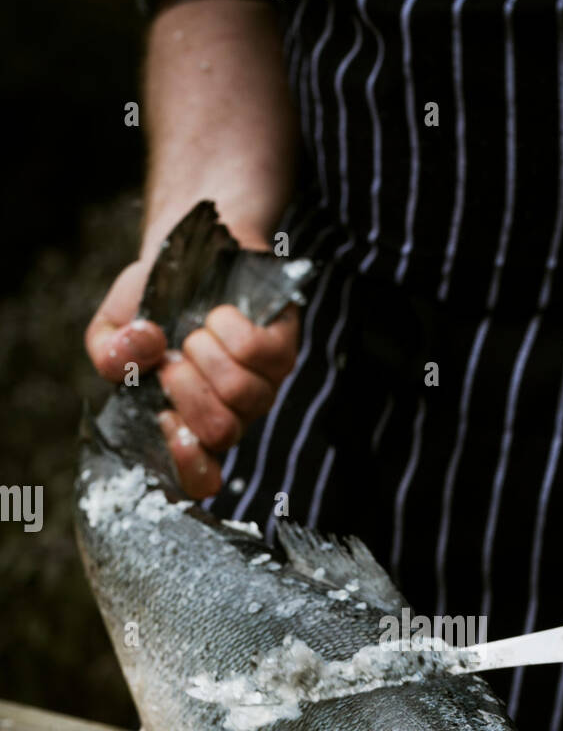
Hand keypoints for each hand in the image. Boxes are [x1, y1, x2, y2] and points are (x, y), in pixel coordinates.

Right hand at [85, 239, 299, 497]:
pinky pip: (257, 352)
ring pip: (239, 392)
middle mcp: (231, 414)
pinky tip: (217, 314)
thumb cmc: (151, 300)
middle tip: (172, 356)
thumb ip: (111, 355)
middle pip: (219, 431)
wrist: (186, 250)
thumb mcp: (112, 327)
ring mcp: (262, 385)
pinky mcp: (283, 348)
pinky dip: (227, 327)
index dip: (188, 465)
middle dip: (184, 388)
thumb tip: (146, 349)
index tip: (165, 418)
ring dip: (204, 353)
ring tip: (194, 331)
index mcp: (189, 424)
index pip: (201, 479)